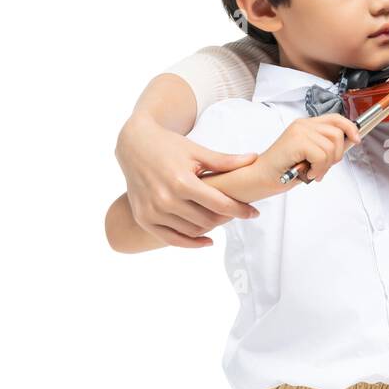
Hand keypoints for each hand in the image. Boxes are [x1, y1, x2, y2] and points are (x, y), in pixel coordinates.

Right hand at [115, 113, 261, 248]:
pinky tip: (207, 240)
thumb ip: (225, 161)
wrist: (134, 145)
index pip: (219, 204)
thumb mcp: (197, 151)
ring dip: (210, 229)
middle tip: (237, 213)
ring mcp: (152, 211)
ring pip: (191, 232)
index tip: (254, 213)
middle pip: (207, 221)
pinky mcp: (143, 218)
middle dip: (226, 218)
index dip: (240, 210)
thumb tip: (254, 159)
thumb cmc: (169, 146)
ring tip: (222, 220)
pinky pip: (170, 239)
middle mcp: (165, 200)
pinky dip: (190, 243)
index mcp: (182, 182)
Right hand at [253, 114, 359, 187]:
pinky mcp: (296, 141)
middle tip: (323, 167)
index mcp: (306, 125)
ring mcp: (299, 131)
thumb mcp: (309, 156)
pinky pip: (321, 155)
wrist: (259, 177)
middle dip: (337, 155)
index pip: (336, 118)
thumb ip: (325, 147)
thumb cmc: (283, 170)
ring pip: (331, 147)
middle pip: (337, 133)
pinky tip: (307, 172)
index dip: (350, 128)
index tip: (357, 140)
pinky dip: (319, 168)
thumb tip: (349, 143)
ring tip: (313, 171)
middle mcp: (303, 124)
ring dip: (326, 165)